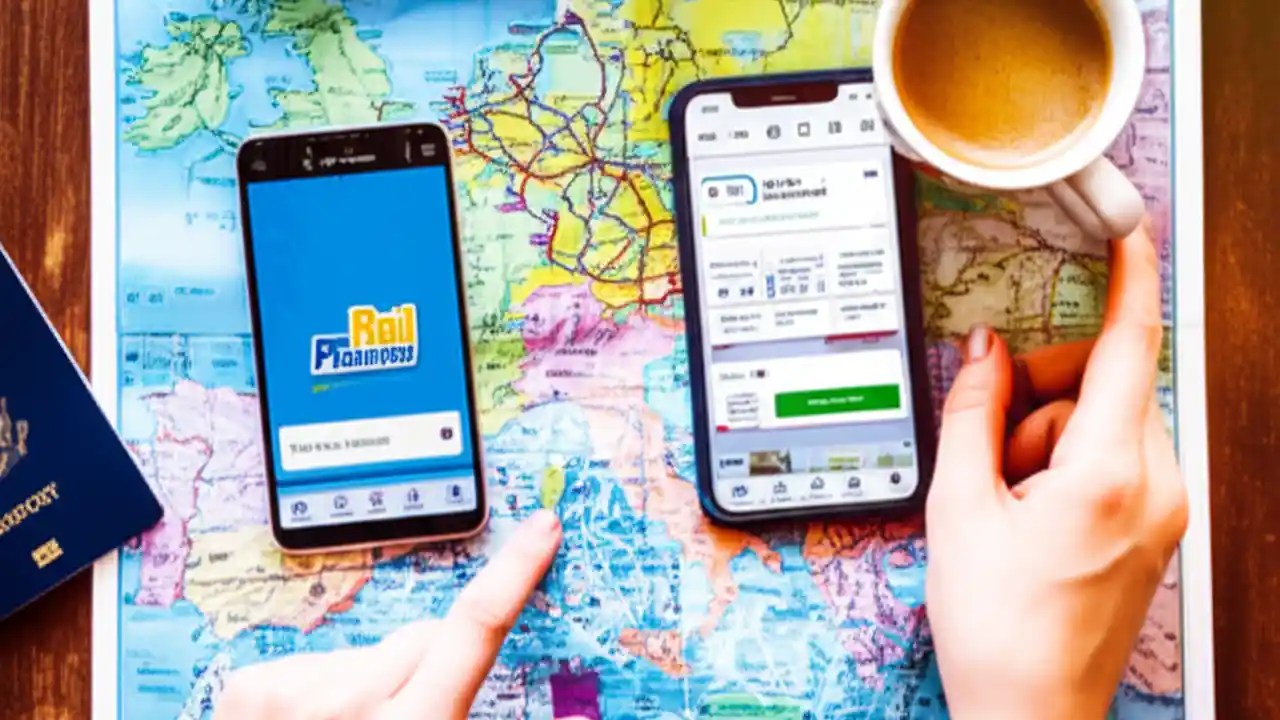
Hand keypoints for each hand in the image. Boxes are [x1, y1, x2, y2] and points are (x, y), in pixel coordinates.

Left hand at [214, 511, 562, 719]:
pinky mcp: (249, 685)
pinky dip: (315, 692)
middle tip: (407, 717)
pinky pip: (312, 664)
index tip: (542, 527)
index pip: (476, 630)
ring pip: (365, 654)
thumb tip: (506, 679)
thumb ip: (450, 704)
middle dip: (425, 663)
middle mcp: (354, 706)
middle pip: (421, 637)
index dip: (516, 573)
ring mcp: (294, 691)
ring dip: (363, 684)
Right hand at [925, 223, 1188, 719]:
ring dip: (1046, 440)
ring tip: (1007, 505)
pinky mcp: (1153, 525)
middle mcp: (1155, 487)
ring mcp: (1161, 510)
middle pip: (1102, 387)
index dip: (1126, 283)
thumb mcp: (960, 508)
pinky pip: (1111, 458)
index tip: (1129, 234)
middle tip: (991, 457)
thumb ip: (972, 414)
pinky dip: (1064, 465)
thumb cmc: (997, 628)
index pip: (1129, 351)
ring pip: (1102, 423)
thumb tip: (983, 352)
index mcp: (1110, 476)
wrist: (1030, 713)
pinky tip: (1029, 513)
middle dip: (1038, 400)